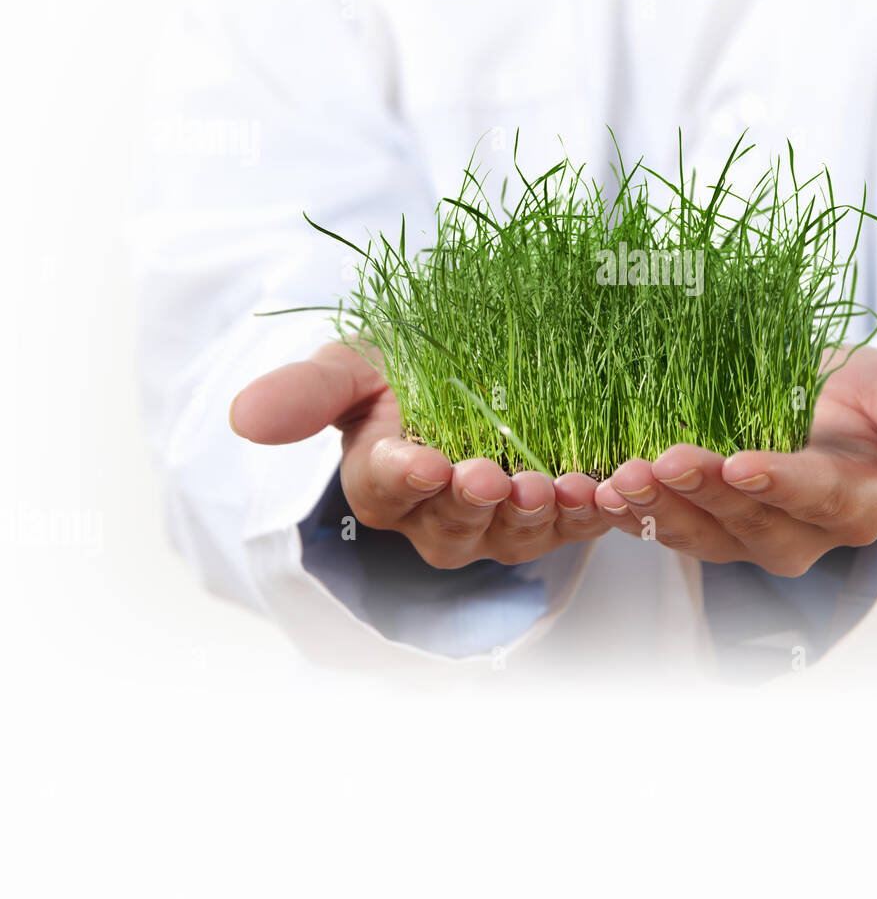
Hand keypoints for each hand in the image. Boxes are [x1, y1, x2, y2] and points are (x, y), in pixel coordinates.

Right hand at [229, 342, 608, 566]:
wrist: (473, 361)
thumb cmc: (403, 366)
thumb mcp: (355, 364)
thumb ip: (308, 391)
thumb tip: (244, 417)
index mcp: (384, 480)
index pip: (386, 488)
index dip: (405, 478)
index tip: (424, 462)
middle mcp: (441, 515)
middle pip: (453, 526)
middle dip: (472, 504)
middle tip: (489, 477)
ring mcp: (503, 520)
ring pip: (515, 536)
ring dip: (537, 516)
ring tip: (554, 486)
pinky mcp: (560, 510)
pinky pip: (577, 524)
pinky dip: (594, 511)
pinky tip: (609, 488)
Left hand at [590, 346, 876, 575]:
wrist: (817, 403)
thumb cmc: (862, 397)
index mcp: (851, 504)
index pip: (814, 498)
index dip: (779, 482)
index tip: (740, 461)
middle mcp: (797, 534)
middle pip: (747, 520)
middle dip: (703, 493)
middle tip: (662, 460)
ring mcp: (743, 535)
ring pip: (698, 531)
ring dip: (656, 507)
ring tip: (618, 477)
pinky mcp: (699, 524)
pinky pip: (662, 525)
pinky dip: (629, 511)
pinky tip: (595, 491)